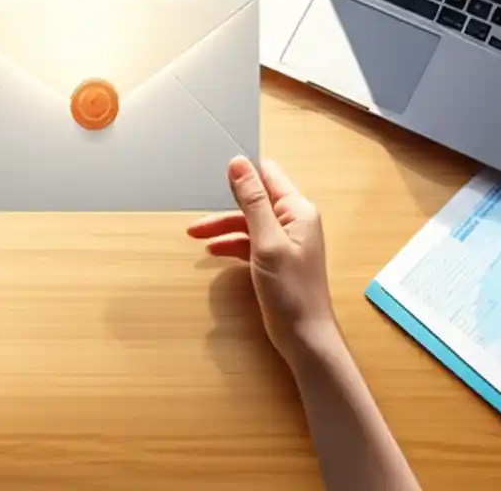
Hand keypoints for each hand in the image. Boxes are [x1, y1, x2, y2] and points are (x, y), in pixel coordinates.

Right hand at [187, 157, 336, 360]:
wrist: (304, 337)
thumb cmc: (290, 290)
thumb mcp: (267, 241)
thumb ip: (252, 201)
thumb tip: (238, 163)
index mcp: (298, 210)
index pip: (268, 175)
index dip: (243, 173)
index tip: (213, 174)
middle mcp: (294, 221)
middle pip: (254, 202)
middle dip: (225, 208)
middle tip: (195, 221)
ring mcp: (286, 241)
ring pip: (249, 224)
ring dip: (223, 228)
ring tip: (195, 236)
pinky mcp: (277, 260)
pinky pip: (251, 243)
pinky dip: (232, 245)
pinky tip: (213, 251)